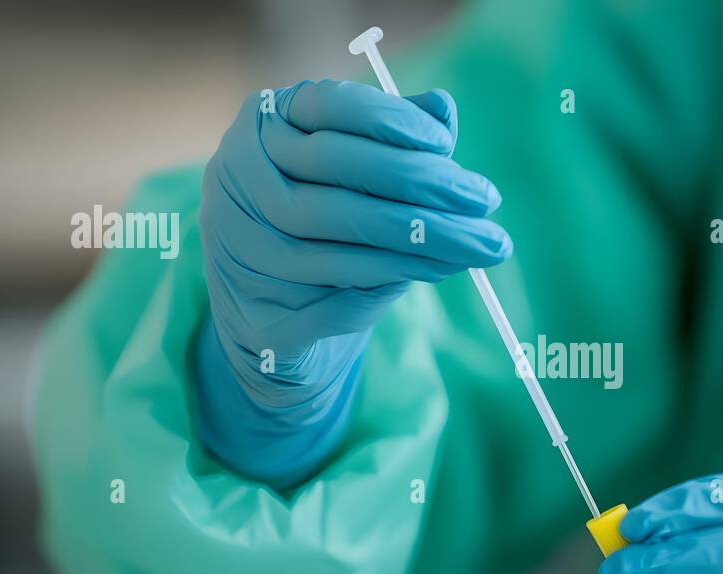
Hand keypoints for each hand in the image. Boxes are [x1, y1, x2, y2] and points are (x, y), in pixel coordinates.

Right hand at [195, 80, 510, 485]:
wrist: (277, 318)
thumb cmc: (327, 228)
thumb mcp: (360, 177)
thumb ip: (398, 140)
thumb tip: (443, 108)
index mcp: (263, 124)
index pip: (328, 105)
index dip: (392, 121)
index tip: (448, 145)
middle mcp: (238, 175)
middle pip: (336, 169)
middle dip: (421, 182)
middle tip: (485, 199)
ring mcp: (237, 243)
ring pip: (335, 229)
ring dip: (419, 236)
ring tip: (477, 242)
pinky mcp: (255, 306)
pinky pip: (333, 287)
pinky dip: (393, 275)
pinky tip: (441, 268)